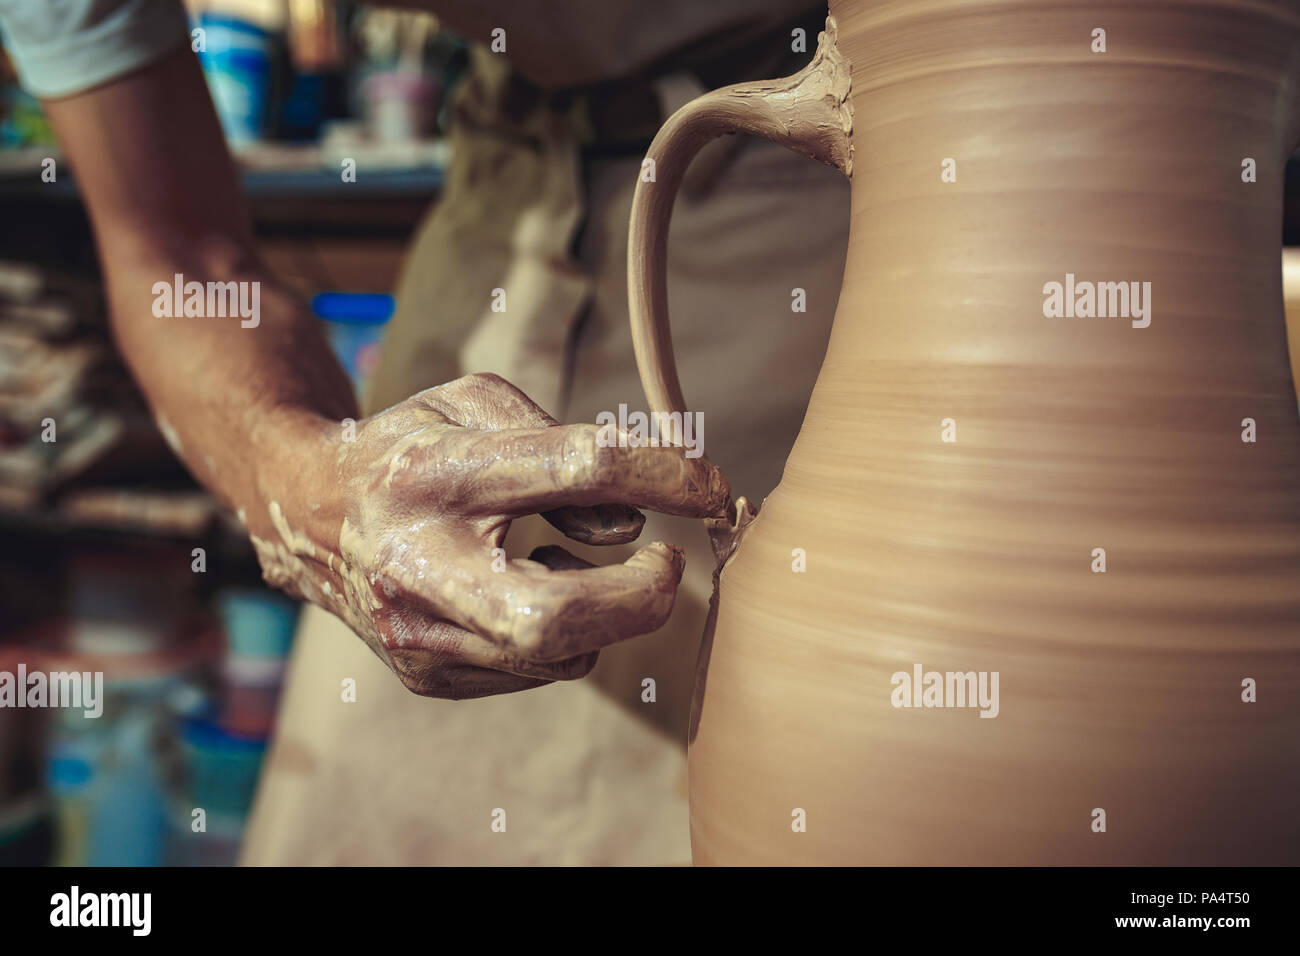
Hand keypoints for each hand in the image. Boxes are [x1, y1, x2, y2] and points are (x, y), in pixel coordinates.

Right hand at [249, 373, 729, 698]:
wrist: (310, 514)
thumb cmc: (415, 447)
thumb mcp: (480, 406)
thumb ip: (563, 444)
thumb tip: (630, 527)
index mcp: (435, 472)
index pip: (579, 470)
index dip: (665, 477)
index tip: (712, 486)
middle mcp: (417, 563)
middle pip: (554, 618)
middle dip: (640, 599)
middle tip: (666, 563)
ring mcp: (418, 635)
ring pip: (559, 655)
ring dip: (601, 611)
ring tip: (563, 558)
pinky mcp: (429, 677)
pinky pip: (535, 670)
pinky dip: (562, 632)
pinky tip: (526, 588)